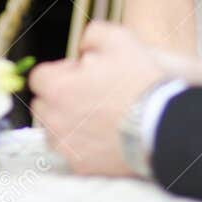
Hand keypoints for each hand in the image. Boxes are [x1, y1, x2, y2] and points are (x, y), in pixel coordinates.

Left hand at [29, 22, 169, 175]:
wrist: (163, 124)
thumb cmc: (139, 80)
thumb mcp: (118, 38)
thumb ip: (91, 35)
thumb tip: (82, 50)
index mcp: (57, 88)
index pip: (39, 77)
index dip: (62, 71)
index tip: (84, 73)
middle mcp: (55, 120)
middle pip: (44, 105)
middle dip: (61, 97)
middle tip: (92, 94)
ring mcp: (67, 146)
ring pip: (54, 131)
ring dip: (68, 122)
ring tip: (96, 117)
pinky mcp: (82, 166)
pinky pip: (72, 152)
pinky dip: (82, 145)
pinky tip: (104, 136)